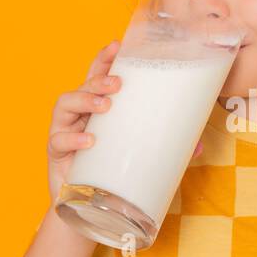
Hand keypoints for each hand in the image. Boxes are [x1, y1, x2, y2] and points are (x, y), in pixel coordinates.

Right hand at [47, 41, 203, 205]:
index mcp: (97, 109)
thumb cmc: (112, 173)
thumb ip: (166, 149)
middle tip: (119, 83)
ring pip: (65, 104)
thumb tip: (199, 146)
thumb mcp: (137, 155)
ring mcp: (64, 131)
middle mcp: (78, 115)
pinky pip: (58, 141)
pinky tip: (89, 141)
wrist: (88, 211)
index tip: (118, 45)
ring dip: (85, 99)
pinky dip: (72, 139)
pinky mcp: (56, 154)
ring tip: (106, 105)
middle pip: (83, 85)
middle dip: (99, 79)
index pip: (97, 75)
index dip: (104, 58)